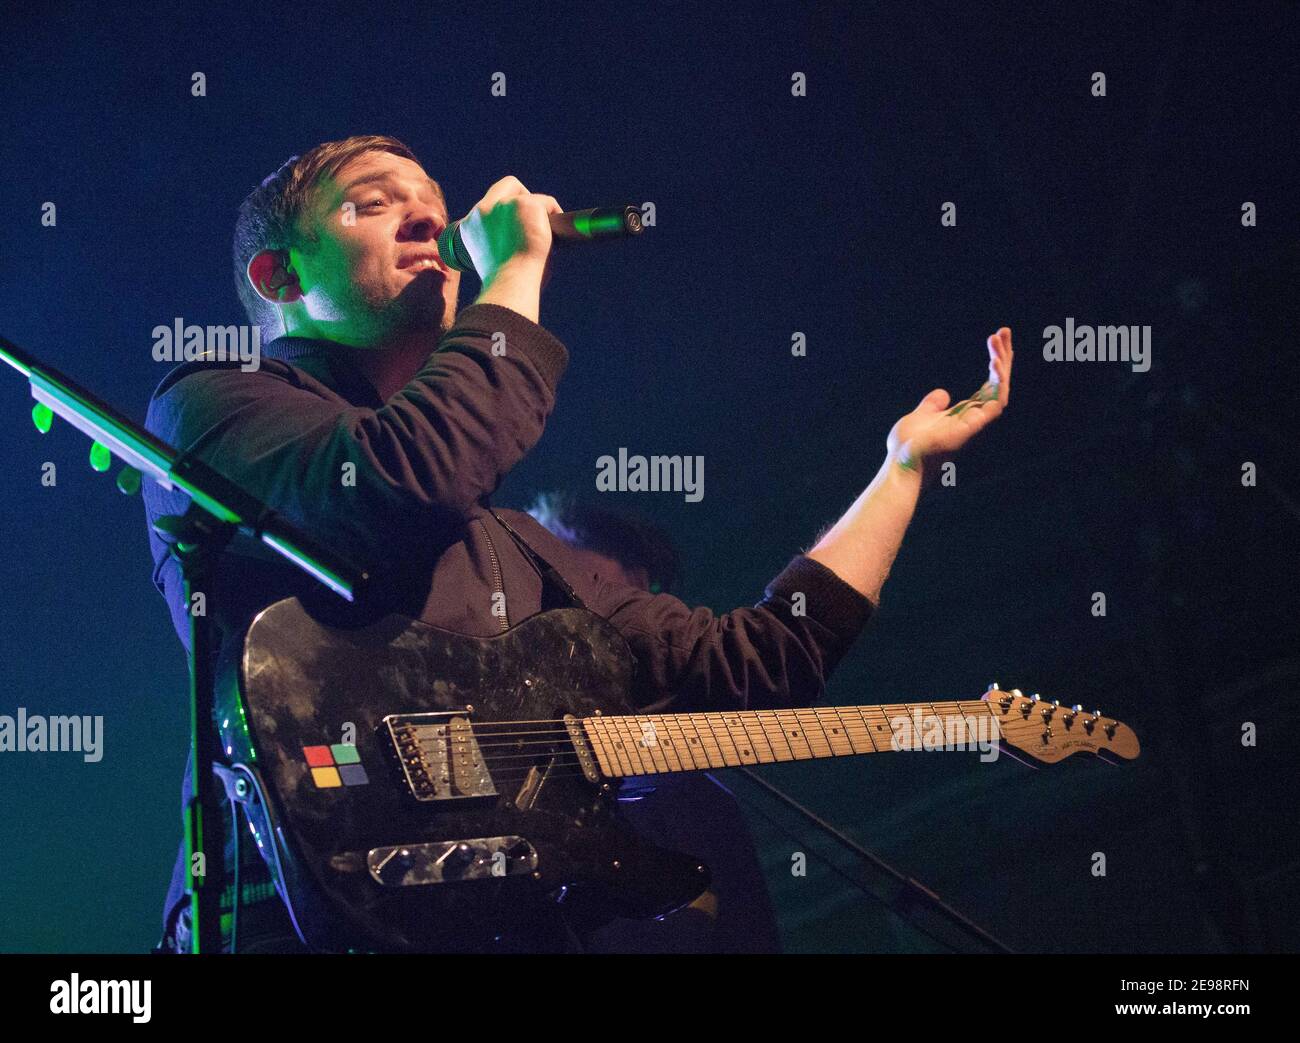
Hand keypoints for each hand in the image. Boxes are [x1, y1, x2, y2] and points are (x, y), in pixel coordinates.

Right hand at [456, 176, 561, 285]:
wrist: (511, 285)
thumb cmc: (507, 285)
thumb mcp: (495, 261)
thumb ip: (501, 242)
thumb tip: (526, 238)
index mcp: (469, 228)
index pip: (488, 205)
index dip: (505, 209)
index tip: (517, 224)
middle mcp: (482, 211)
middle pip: (508, 186)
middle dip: (525, 197)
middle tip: (535, 222)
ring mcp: (503, 205)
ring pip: (530, 195)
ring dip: (540, 212)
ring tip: (546, 236)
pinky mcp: (525, 204)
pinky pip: (547, 203)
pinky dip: (555, 215)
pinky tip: (555, 234)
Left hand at [887, 327, 1012, 470]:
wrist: (901, 461)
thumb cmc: (907, 445)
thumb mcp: (920, 415)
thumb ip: (933, 404)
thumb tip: (943, 393)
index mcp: (963, 414)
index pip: (986, 385)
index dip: (994, 364)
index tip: (995, 340)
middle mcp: (973, 417)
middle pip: (996, 383)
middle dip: (1003, 357)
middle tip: (1004, 331)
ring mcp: (975, 422)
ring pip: (1000, 389)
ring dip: (1002, 363)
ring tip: (1000, 339)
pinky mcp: (974, 426)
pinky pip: (995, 401)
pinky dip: (998, 381)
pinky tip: (996, 361)